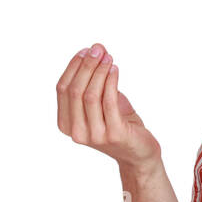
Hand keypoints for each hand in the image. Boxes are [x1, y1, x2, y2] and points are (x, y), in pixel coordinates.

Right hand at [56, 43, 160, 167]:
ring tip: (108, 58)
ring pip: (91, 95)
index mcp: (66, 124)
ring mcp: (95, 135)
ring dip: (99, 72)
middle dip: (86, 66)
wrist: (139, 153)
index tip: (85, 50)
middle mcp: (76, 132)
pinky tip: (115, 70)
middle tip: (98, 49)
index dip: (73, 67)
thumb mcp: (100, 102)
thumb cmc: (119, 124)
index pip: (62, 89)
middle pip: (75, 90)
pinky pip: (109, 102)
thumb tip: (95, 48)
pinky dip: (111, 82)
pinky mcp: (114, 134)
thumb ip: (94, 80)